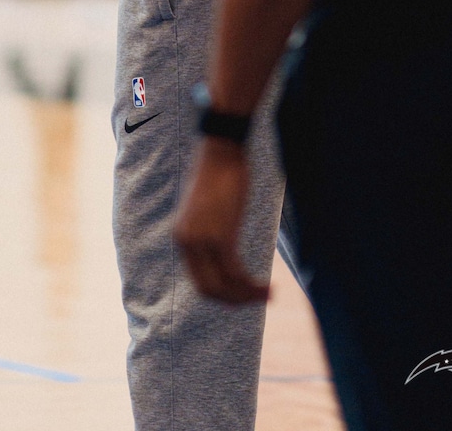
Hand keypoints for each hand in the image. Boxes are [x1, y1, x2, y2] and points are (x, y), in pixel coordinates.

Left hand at [174, 138, 270, 304]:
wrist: (221, 152)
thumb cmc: (220, 177)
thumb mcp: (208, 210)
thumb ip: (209, 233)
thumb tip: (222, 252)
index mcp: (182, 237)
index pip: (199, 282)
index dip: (222, 295)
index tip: (243, 295)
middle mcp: (187, 242)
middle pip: (209, 290)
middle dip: (235, 301)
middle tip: (259, 298)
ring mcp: (202, 240)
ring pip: (225, 286)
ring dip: (248, 296)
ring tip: (269, 294)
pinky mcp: (221, 235)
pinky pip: (236, 273)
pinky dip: (253, 285)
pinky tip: (269, 287)